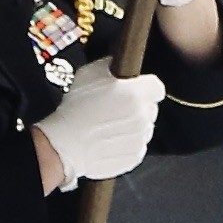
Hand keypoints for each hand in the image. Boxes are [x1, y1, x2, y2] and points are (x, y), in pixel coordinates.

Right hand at [40, 63, 163, 182]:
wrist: (66, 145)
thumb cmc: (75, 110)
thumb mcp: (88, 74)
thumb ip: (110, 66)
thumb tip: (117, 65)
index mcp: (136, 94)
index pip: (157, 87)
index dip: (145, 86)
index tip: (135, 88)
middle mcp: (143, 117)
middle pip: (149, 108)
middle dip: (136, 106)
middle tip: (114, 106)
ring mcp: (140, 139)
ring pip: (143, 128)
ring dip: (131, 125)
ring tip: (108, 125)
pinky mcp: (134, 157)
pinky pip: (135, 147)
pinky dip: (125, 143)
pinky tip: (107, 139)